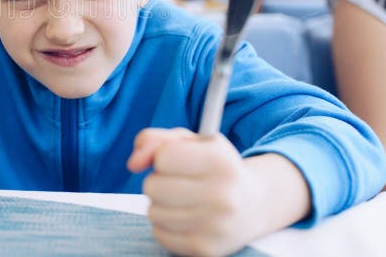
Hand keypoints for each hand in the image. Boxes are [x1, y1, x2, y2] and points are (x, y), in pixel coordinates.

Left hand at [127, 128, 265, 256]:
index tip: (179, 160)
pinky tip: (185, 218)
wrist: (253, 204)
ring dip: (160, 204)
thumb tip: (132, 164)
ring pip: (153, 211)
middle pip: (153, 186)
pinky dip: (165, 225)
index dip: (163, 156)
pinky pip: (159, 234)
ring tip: (183, 200)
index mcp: (221, 161)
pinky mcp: (206, 250)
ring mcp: (216, 226)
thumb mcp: (191, 142)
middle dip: (159, 181)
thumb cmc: (212, 166)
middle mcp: (223, 195)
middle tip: (179, 182)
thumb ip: (156, 140)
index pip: (164, 156)